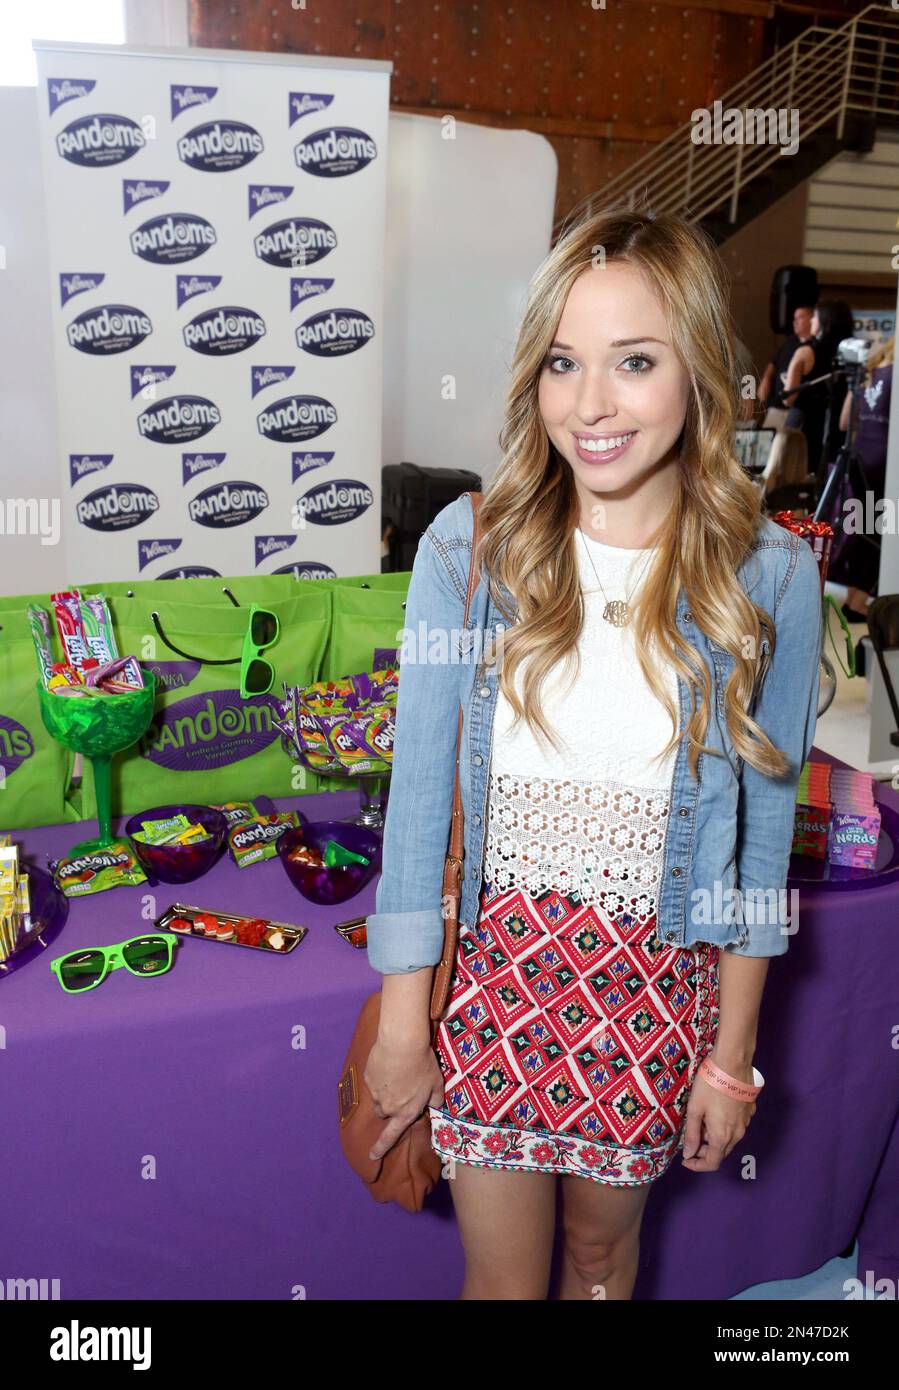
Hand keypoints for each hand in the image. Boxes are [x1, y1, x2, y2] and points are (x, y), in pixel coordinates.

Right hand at [363, 1034, 444, 1161]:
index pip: (391, 1136)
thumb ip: (437, 1099)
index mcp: (406, 1113)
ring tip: (396, 1075)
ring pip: (378, 1099)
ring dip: (385, 1093)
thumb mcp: (437, 1083)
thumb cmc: (423, 1064)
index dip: (381, 1147)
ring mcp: (376, 1093)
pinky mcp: (368, 1077)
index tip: (372, 1156)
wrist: (402, 1042)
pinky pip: (373, 1082)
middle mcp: (389, 1107)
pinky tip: (388, 1064)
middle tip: (402, 1090)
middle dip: (391, 1107)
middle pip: (386, 1114)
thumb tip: (435, 1105)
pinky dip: (380, 1076)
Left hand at [680, 1058, 757, 1173]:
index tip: (685, 1159)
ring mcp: (746, 1123)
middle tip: (691, 1137)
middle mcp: (737, 1134)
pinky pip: (735, 1127)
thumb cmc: (710, 1085)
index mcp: (722, 1137)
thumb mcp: (695, 1108)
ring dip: (714, 1138)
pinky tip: (715, 1112)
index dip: (697, 1165)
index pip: (711, 1163)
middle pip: (720, 1152)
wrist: (733, 1063)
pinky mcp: (749, 1111)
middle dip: (704, 1151)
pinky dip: (724, 1127)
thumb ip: (691, 1133)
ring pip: (729, 1140)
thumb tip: (688, 1154)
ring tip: (701, 1121)